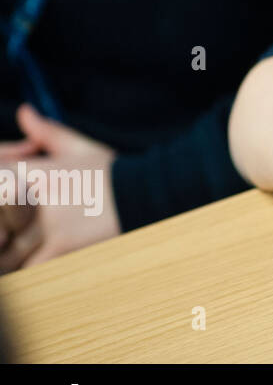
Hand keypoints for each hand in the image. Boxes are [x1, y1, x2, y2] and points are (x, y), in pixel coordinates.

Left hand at [0, 104, 120, 271]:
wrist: (145, 190)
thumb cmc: (112, 172)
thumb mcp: (79, 147)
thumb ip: (46, 133)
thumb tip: (24, 112)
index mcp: (28, 171)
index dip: (0, 200)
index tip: (7, 215)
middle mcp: (30, 195)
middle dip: (4, 232)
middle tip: (11, 236)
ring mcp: (43, 223)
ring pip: (7, 252)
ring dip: (11, 256)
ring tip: (18, 257)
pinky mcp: (59, 245)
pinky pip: (30, 268)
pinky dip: (29, 272)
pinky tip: (34, 269)